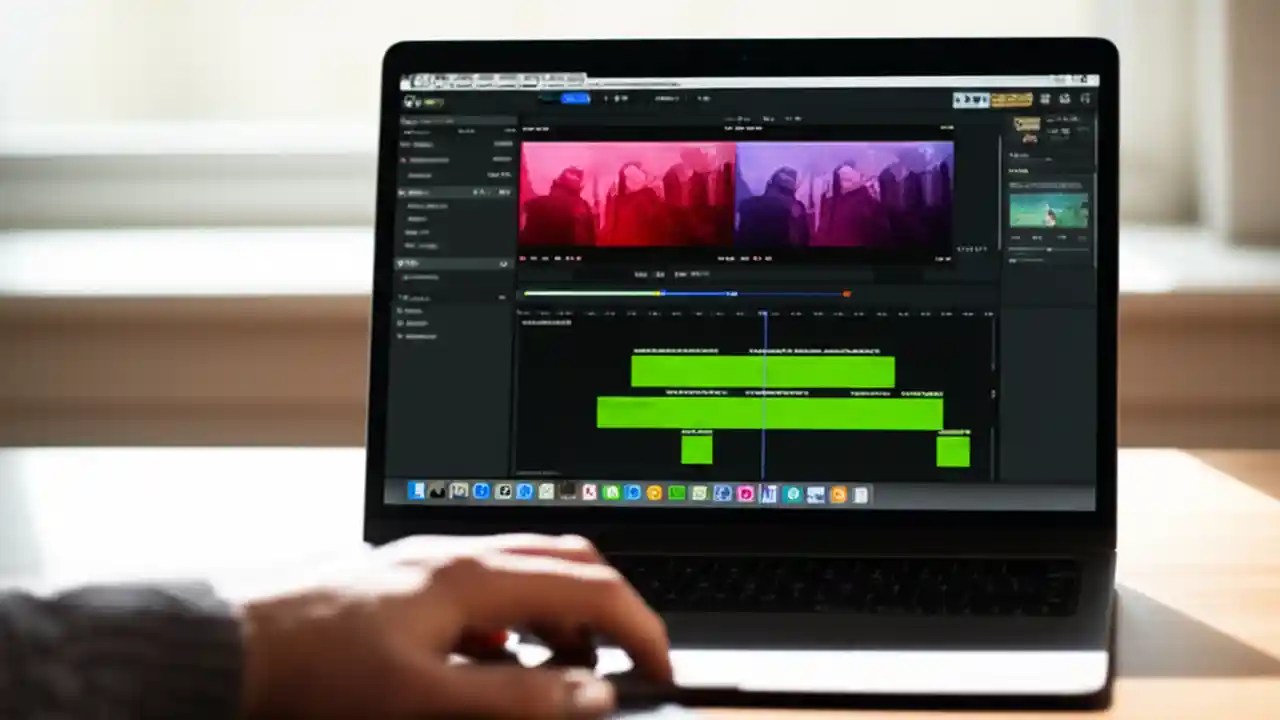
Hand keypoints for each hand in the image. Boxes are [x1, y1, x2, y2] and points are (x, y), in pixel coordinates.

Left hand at [235, 534, 670, 718]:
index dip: (638, 626)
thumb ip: (516, 697)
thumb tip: (590, 695)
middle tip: (627, 663)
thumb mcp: (423, 700)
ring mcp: (434, 561)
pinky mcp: (411, 579)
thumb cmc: (314, 669)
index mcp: (473, 575)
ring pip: (530, 569)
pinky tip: (500, 660)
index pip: (589, 584)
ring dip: (565, 614)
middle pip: (569, 560)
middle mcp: (460, 554)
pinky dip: (521, 619)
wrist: (230, 645)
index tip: (659, 667)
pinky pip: (490, 585)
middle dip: (611, 609)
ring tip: (566, 670)